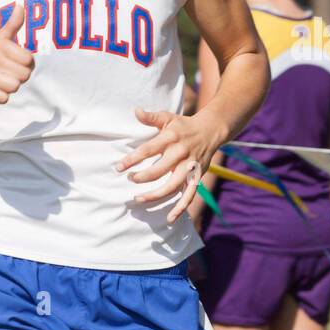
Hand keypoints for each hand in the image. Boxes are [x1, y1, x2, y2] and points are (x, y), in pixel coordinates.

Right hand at [0, 9, 33, 102]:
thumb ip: (12, 24)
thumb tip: (20, 6)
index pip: (29, 60)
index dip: (26, 64)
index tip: (14, 63)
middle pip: (24, 75)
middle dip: (19, 77)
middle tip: (6, 73)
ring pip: (15, 87)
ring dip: (10, 87)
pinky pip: (4, 98)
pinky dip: (1, 96)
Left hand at [114, 108, 224, 224]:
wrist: (211, 131)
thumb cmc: (183, 125)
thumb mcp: (168, 118)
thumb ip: (151, 117)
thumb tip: (135, 111)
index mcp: (171, 138)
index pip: (148, 150)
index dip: (132, 160)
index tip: (119, 168)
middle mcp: (181, 153)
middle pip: (159, 169)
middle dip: (142, 177)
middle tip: (130, 179)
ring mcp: (190, 167)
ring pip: (172, 186)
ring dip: (155, 195)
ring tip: (139, 199)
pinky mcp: (197, 177)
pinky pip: (189, 195)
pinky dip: (181, 208)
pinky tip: (169, 218)